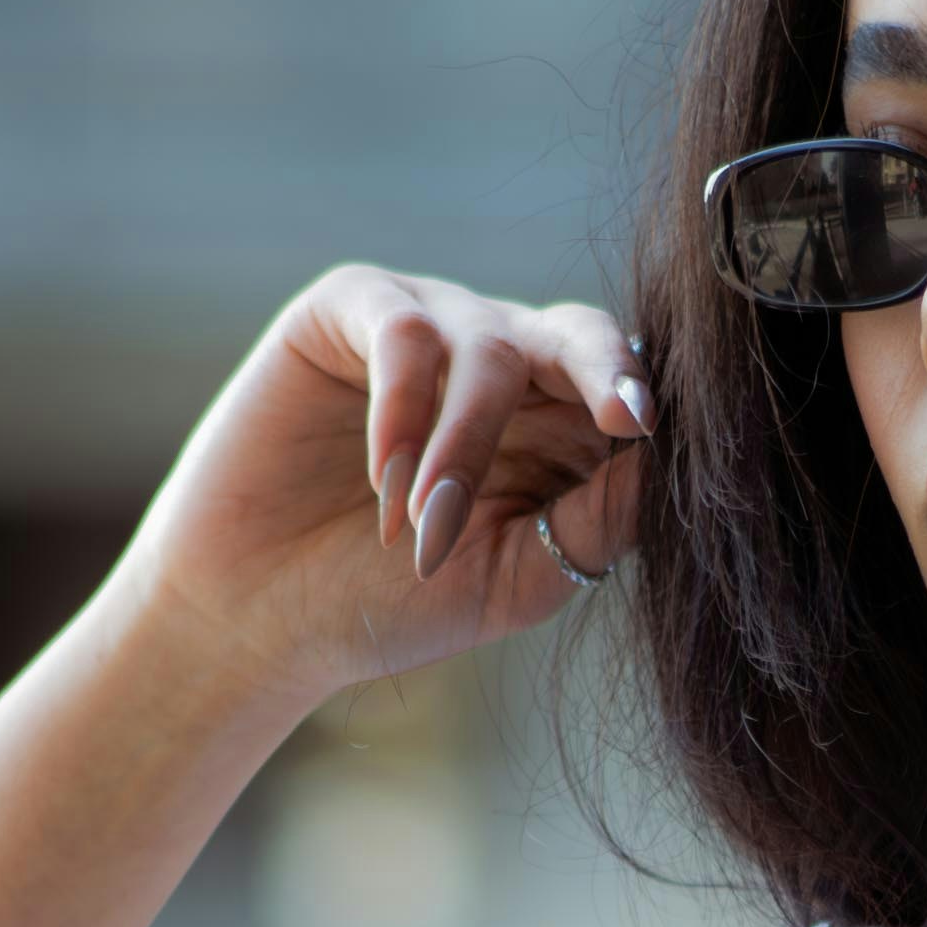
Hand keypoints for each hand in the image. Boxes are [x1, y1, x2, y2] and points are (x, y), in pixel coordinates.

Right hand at [121, 264, 650, 703]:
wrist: (261, 617)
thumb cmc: (390, 602)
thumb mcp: (514, 577)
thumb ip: (595, 522)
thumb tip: (664, 459)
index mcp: (556, 420)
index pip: (624, 384)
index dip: (646, 397)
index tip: (652, 428)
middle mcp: (502, 359)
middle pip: (579, 335)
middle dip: (602, 376)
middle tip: (622, 417)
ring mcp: (428, 326)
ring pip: (488, 350)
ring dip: (463, 448)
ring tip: (422, 534)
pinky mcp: (348, 308)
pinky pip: (403, 330)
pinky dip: (403, 411)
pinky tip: (382, 485)